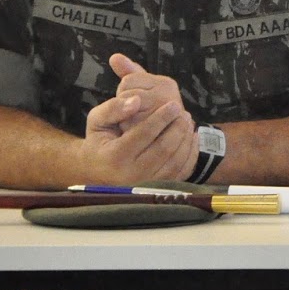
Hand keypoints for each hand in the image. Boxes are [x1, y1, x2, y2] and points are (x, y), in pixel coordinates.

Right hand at [78, 55, 198, 184]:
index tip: (174, 104)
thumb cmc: (99, 144)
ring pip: (176, 161)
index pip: (145, 133)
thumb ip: (113, 108)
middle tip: (184, 112)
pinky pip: (181, 172)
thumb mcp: (96, 122)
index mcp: (116, 156)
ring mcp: (147, 184)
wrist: (99, 173)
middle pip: (164, 148)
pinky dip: (190, 154)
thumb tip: (137, 100)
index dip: (162, 117)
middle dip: (178, 128)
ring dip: (186, 139)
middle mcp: (133, 174)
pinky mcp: (159, 189)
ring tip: (188, 122)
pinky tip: (191, 138)